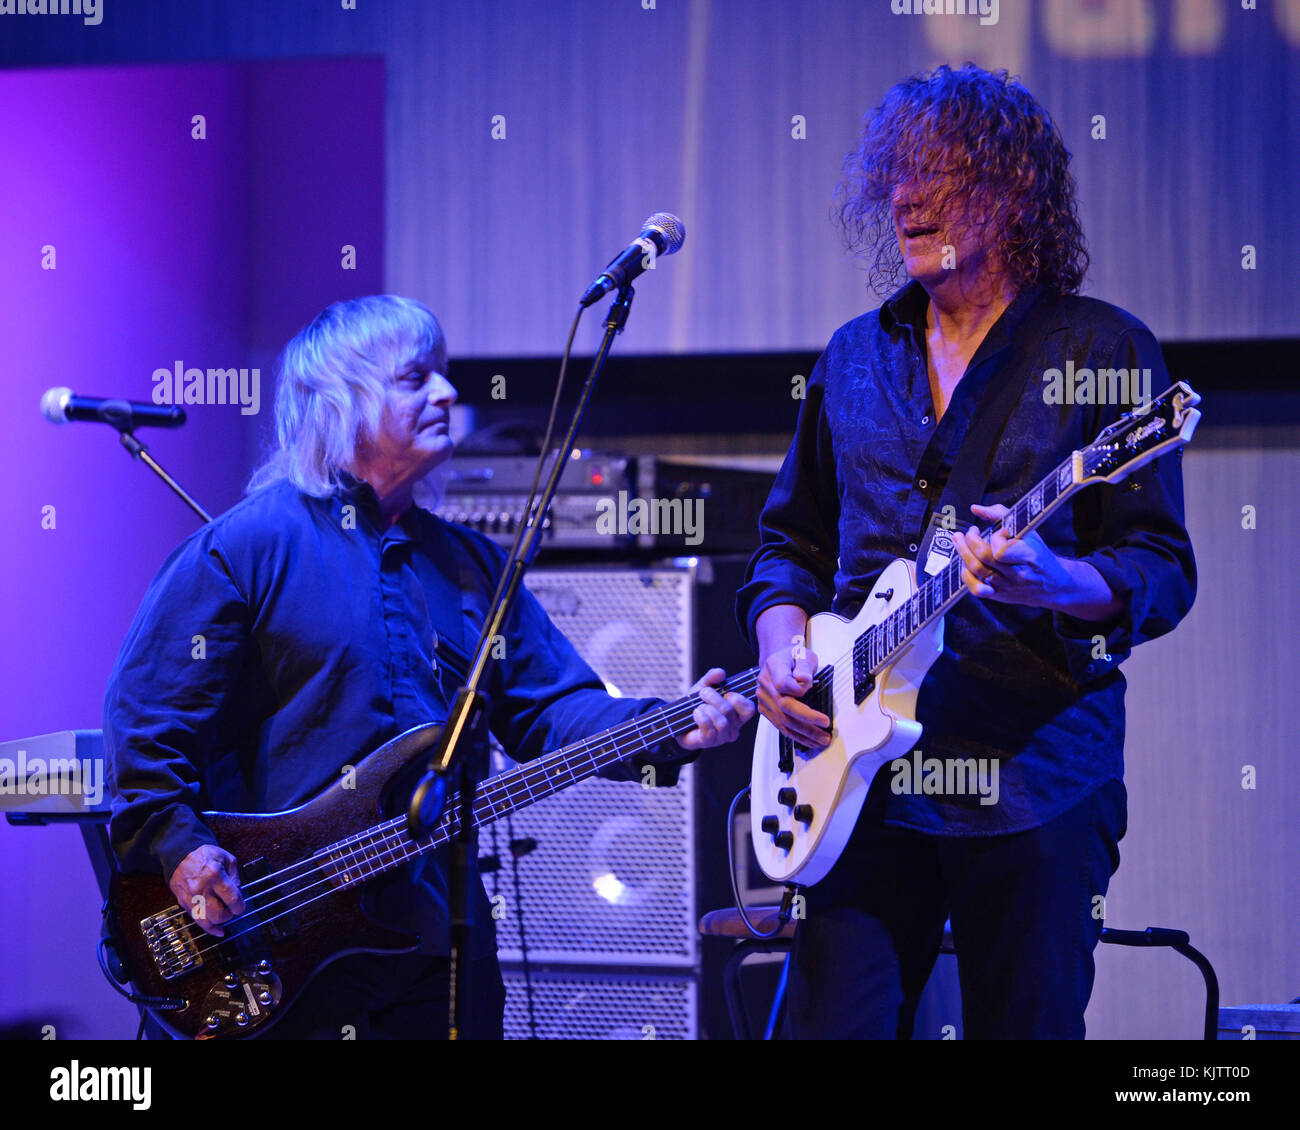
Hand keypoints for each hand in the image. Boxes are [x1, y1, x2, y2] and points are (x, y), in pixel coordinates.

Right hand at [168, 844, 244, 937]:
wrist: (180, 855)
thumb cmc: (206, 856)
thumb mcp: (227, 859)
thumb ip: (236, 877)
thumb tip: (239, 894)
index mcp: (214, 875)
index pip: (232, 898)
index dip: (240, 906)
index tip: (241, 907)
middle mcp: (201, 888)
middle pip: (219, 914)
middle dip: (229, 915)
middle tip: (232, 909)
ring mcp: (190, 897)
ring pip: (207, 921)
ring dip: (219, 922)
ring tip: (224, 916)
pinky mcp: (183, 903)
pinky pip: (196, 921)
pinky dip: (209, 928)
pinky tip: (218, 931)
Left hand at [675, 668, 755, 750]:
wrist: (679, 720)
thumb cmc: (697, 704)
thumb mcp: (704, 687)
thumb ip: (712, 677)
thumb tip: (720, 673)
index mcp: (737, 715)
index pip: (749, 709)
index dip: (737, 698)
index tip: (725, 692)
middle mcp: (733, 728)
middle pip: (729, 711)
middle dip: (714, 698)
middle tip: (704, 693)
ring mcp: (722, 737)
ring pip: (721, 722)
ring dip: (707, 709)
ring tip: (699, 706)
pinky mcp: (709, 742)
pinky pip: (709, 730)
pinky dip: (701, 718)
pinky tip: (696, 713)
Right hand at [756, 638, 829, 749]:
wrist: (777, 659)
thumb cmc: (793, 657)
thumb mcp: (803, 654)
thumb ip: (804, 666)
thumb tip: (803, 681)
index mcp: (774, 666)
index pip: (783, 684)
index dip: (798, 690)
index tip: (813, 690)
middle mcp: (765, 684)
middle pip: (784, 707)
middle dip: (807, 722)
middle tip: (825, 731)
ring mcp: (763, 699)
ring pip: (782, 721)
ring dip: (803, 734)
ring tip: (821, 741)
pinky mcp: (765, 709)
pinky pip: (780, 725)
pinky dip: (796, 735)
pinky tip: (809, 741)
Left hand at [952, 502, 1073, 607]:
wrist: (1053, 584)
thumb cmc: (1037, 553)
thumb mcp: (1027, 531)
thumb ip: (1001, 515)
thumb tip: (975, 508)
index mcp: (1029, 556)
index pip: (1002, 549)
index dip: (996, 537)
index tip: (999, 531)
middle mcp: (1018, 574)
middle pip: (984, 558)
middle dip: (970, 541)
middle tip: (970, 531)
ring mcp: (1007, 587)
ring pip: (977, 571)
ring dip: (963, 553)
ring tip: (960, 541)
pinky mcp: (999, 595)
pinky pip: (976, 589)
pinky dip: (966, 576)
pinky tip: (965, 564)